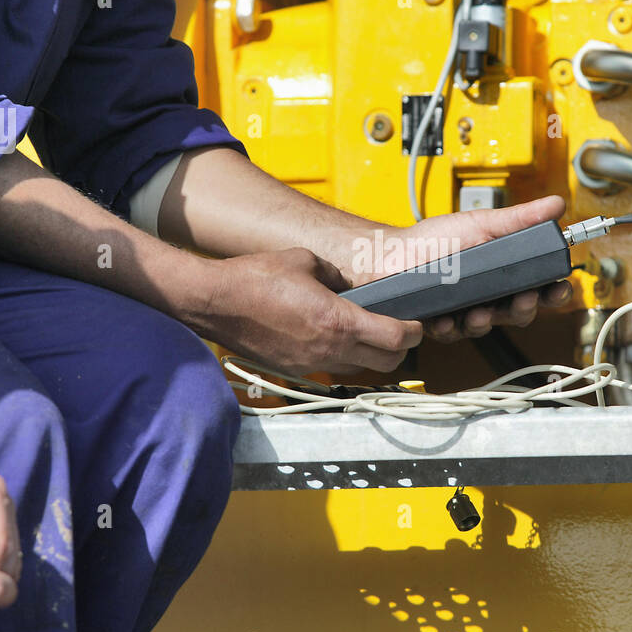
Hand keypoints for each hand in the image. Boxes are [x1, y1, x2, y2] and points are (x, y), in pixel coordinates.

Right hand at [191, 247, 423, 375]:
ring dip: (369, 355)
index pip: (395, 339)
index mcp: (338, 321)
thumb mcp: (306, 261)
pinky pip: (330, 367)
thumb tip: (349, 284)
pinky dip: (341, 357)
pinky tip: (330, 338)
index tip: (415, 324)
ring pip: (359, 369)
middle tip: (397, 331)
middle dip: (398, 349)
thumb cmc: (256, 277)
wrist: (215, 302)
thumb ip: (337, 276)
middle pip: (386, 363)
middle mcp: (329, 349)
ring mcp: (311, 364)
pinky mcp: (293, 370)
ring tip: (364, 334)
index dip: (413, 332)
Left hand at [351, 195, 572, 342]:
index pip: (537, 288)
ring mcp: (464, 311)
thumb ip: (520, 219)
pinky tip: (446, 318)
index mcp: (501, 273)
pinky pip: (451, 334)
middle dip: (524, 309)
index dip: (551, 292)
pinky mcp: (440, 323)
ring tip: (479, 310)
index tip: (560, 288)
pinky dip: (450, 326)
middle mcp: (486, 295)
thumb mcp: (482, 223)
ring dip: (486, 320)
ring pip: (486, 327)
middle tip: (523, 299)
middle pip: (517, 313)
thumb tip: (556, 203)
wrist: (392, 252)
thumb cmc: (434, 238)